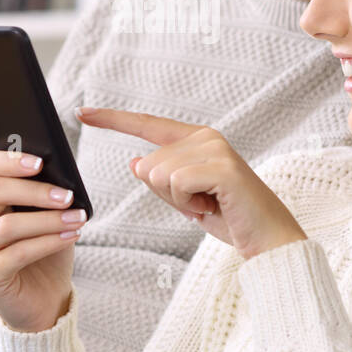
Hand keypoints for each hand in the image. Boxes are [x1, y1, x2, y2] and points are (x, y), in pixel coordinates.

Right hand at [0, 150, 87, 332]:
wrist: (45, 297)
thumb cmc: (46, 250)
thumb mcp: (48, 217)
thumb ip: (47, 195)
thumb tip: (64, 176)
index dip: (10, 159)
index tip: (41, 162)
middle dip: (36, 191)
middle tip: (68, 196)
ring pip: (8, 225)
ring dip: (48, 220)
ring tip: (78, 218)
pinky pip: (17, 253)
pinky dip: (48, 242)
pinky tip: (70, 236)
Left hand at [75, 107, 304, 260]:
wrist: (268, 240)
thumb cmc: (231, 218)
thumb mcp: (187, 200)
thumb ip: (161, 180)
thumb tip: (135, 162)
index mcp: (197, 140)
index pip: (147, 125)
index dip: (113, 119)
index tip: (82, 112)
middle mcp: (206, 137)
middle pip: (149, 163)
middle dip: (167, 194)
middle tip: (202, 203)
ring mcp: (215, 149)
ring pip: (159, 174)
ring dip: (180, 201)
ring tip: (210, 204)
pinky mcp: (222, 167)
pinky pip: (176, 184)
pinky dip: (189, 204)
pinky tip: (213, 206)